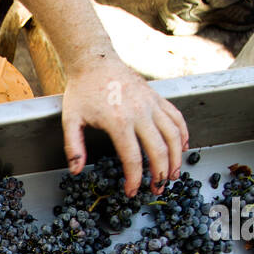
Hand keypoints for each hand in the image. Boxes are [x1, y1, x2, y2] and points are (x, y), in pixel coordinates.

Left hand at [60, 54, 188, 196]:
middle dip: (160, 174)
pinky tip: (182, 148)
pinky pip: (176, 117)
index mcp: (118, 121)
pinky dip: (183, 134)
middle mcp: (140, 112)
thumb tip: (76, 172)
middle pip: (159, 149)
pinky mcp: (157, 97)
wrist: (95, 61)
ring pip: (173, 134)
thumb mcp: (70, 120)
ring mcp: (151, 104)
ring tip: (174, 175)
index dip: (135, 179)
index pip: (133, 157)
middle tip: (157, 190)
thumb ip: (73, 147)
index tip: (132, 192)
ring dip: (176, 158)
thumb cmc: (82, 91)